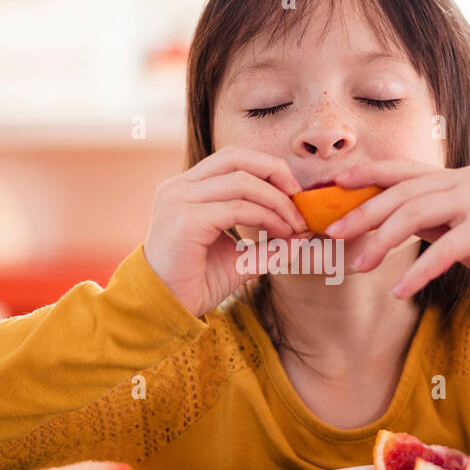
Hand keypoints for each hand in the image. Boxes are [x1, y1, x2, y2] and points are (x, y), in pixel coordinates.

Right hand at [143, 147, 309, 317]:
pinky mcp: (185, 220)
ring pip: (242, 182)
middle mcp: (178, 187)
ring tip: (295, 224)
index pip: (233, 159)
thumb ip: (268, 244)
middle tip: (300, 200)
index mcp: (186, 188)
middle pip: (237, 158)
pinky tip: (282, 234)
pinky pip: (236, 208)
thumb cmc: (195, 284)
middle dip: (276, 173)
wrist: (164, 311)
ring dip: (277, 201)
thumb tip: (304, 235)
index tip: (295, 194)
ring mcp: (178, 201)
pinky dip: (266, 217)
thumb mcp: (239, 258)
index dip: (268, 169)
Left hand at [325, 160, 469, 297]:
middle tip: (334, 233)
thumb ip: (425, 217)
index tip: (336, 184)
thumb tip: (380, 220)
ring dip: (383, 241)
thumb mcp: (455, 225)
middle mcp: (466, 180)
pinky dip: (418, 270)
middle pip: (403, 192)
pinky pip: (445, 249)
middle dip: (364, 213)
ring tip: (360, 265)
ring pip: (417, 213)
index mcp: (456, 176)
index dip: (369, 174)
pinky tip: (399, 289)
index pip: (404, 169)